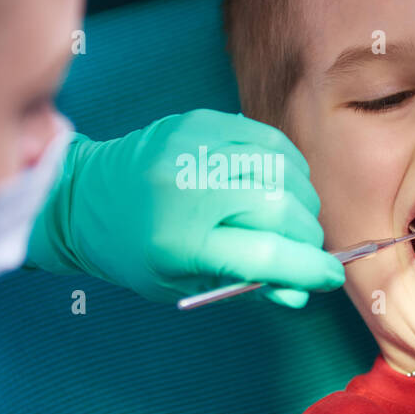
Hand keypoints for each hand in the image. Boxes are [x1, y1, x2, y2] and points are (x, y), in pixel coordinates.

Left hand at [26, 110, 344, 306]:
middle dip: (307, 236)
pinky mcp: (200, 122)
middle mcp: (189, 190)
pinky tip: (280, 185)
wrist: (85, 195)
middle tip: (304, 250)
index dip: (310, 268)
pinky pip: (267, 140)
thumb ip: (246, 286)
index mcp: (180, 241)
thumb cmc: (134, 250)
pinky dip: (286, 167)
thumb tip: (302, 291)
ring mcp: (195, 149)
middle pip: (282, 209)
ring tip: (292, 219)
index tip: (329, 277)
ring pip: (283, 171)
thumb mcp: (183, 285)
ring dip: (302, 200)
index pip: (266, 254)